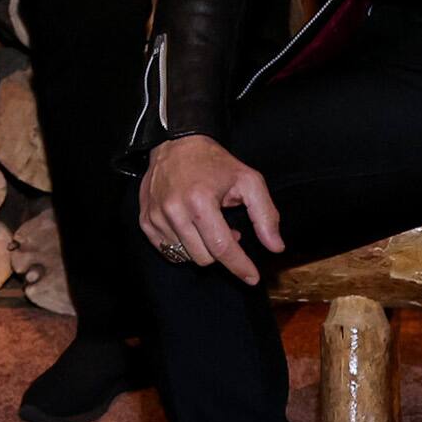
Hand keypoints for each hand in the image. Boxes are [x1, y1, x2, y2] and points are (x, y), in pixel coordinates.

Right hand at [140, 134, 285, 284]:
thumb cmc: (215, 163)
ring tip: (207, 224)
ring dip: (201, 246)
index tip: (252, 278)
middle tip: (226, 229)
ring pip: (186, 256)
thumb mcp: (249, 181)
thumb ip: (266, 215)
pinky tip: (190, 227)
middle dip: (220, 250)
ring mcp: (157, 217)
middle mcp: (174, 210)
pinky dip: (183, 245)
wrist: (177, 143)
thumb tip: (275, 246)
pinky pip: (168, 250)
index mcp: (201, 201)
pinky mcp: (146, 220)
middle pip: (204, 258)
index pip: (222, 247)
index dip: (240, 266)